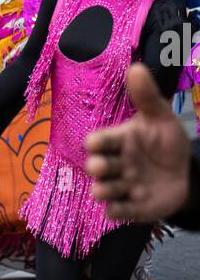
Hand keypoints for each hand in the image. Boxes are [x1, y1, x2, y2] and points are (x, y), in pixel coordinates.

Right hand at [85, 63, 192, 221]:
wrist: (185, 173)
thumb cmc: (166, 143)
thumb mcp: (161, 118)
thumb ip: (147, 97)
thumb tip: (135, 67)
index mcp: (119, 141)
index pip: (99, 141)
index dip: (96, 142)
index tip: (95, 143)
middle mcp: (116, 165)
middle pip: (96, 167)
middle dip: (97, 167)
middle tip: (100, 166)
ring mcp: (122, 187)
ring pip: (103, 191)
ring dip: (104, 190)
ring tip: (112, 188)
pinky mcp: (130, 208)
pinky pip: (116, 213)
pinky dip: (117, 210)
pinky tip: (124, 206)